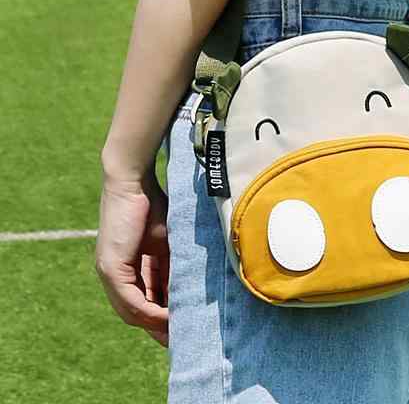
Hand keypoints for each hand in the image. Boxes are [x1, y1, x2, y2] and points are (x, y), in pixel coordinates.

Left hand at [95, 171, 169, 346]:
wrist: (133, 181)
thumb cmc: (152, 202)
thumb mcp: (166, 241)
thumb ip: (171, 263)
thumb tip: (188, 286)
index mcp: (126, 266)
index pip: (141, 298)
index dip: (160, 314)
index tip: (180, 325)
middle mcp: (113, 273)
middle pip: (134, 311)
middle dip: (157, 327)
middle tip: (180, 339)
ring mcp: (109, 272)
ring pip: (131, 310)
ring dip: (155, 324)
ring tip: (177, 332)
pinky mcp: (111, 268)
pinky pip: (131, 299)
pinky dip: (150, 311)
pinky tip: (168, 317)